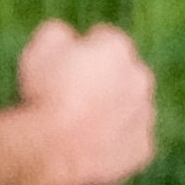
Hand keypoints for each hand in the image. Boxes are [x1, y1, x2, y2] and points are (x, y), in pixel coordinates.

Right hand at [12, 17, 157, 184]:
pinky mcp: (143, 149)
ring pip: (128, 110)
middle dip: (102, 82)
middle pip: (121, 75)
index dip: (80, 54)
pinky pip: (129, 144)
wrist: (55, 149)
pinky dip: (113, 146)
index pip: (102, 41)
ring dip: (110, 114)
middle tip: (72, 99)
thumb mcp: (40, 49)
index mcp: (117, 47)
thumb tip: (68, 38)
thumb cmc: (46, 94)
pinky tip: (88, 149)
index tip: (64, 68)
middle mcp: (140, 78)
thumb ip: (59, 35)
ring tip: (78, 127)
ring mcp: (144, 115)